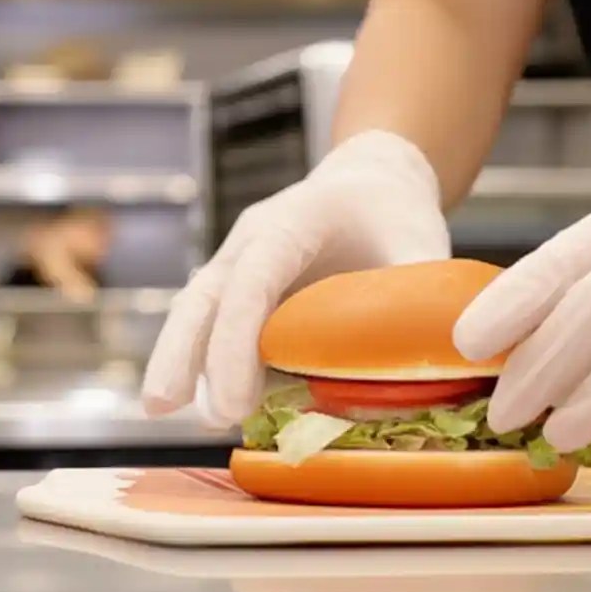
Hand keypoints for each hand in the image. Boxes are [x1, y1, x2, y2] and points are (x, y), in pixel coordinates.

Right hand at [142, 131, 449, 423]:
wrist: (374, 181)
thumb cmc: (396, 212)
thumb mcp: (421, 244)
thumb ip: (419, 297)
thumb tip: (429, 364)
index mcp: (296, 220)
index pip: (255, 278)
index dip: (238, 340)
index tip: (234, 400)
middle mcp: (255, 238)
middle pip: (206, 291)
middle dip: (182, 349)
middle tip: (163, 408)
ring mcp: (240, 260)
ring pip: (197, 306)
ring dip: (178, 357)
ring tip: (162, 411)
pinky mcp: (241, 285)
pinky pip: (211, 321)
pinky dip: (199, 358)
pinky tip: (198, 401)